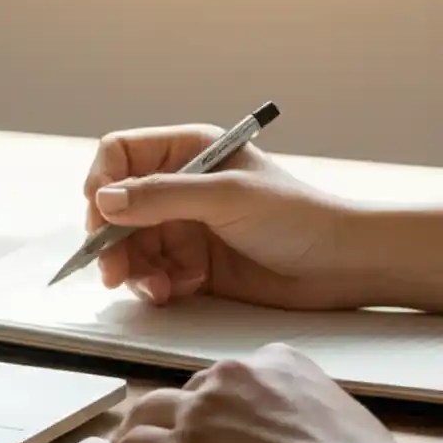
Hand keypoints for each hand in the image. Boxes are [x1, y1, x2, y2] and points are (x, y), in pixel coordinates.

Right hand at [84, 124, 356, 309]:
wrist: (342, 265)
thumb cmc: (298, 216)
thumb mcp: (226, 197)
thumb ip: (161, 197)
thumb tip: (104, 201)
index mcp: (187, 151)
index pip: (119, 155)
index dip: (102, 182)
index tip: (100, 215)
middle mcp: (178, 186)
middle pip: (115, 208)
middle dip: (111, 239)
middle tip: (110, 269)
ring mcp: (183, 226)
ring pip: (128, 246)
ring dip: (133, 269)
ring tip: (154, 287)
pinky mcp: (190, 263)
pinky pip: (150, 273)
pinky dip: (154, 285)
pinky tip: (175, 291)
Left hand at [105, 343, 434, 442]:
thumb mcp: (330, 406)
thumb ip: (293, 404)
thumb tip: (283, 427)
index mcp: (273, 361)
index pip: (226, 377)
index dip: (212, 402)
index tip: (207, 419)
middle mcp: (231, 375)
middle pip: (184, 391)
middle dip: (172, 413)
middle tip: (160, 430)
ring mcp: (202, 411)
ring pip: (148, 411)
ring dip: (136, 430)